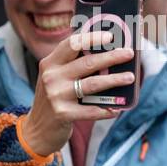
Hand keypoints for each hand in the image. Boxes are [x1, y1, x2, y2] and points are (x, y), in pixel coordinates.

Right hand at [23, 30, 134, 156]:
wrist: (37, 129)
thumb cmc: (54, 98)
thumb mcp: (55, 77)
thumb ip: (73, 64)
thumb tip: (108, 52)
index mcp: (49, 63)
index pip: (71, 44)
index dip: (92, 38)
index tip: (111, 36)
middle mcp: (51, 77)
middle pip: (87, 63)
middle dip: (111, 57)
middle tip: (128, 54)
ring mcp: (56, 96)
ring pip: (92, 84)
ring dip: (114, 80)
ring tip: (130, 78)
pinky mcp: (62, 114)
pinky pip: (91, 110)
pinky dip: (106, 109)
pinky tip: (116, 108)